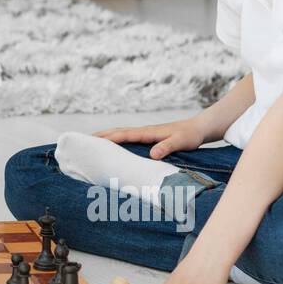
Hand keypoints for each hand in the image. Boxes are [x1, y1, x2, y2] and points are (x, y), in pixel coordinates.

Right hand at [94, 116, 209, 159]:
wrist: (199, 128)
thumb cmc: (190, 135)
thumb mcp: (180, 142)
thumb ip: (167, 147)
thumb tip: (152, 155)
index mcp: (147, 132)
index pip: (122, 135)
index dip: (106, 138)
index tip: (91, 141)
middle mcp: (143, 131)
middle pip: (117, 132)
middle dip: (100, 136)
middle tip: (83, 141)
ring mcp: (145, 133)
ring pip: (121, 134)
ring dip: (106, 137)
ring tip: (92, 143)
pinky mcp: (149, 137)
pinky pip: (128, 138)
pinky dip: (117, 140)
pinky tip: (115, 147)